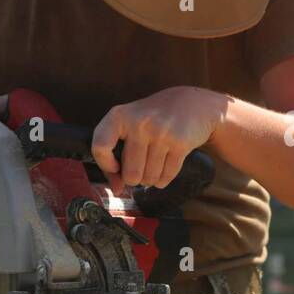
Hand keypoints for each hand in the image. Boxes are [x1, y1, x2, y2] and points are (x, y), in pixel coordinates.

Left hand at [92, 86, 228, 187]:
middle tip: (140, 170)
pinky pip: (166, 176)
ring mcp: (161, 132)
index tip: (116, 168)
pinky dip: (163, 179)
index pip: (100, 146)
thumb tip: (116, 190)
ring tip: (153, 167)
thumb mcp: (130, 126)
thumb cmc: (155, 117)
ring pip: (149, 178)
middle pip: (130, 173)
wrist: (193, 103)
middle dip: (135, 179)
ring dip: (151, 179)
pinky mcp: (181, 143)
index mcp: (120, 115)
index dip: (106, 165)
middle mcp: (140, 122)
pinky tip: (164, 170)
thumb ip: (116, 155)